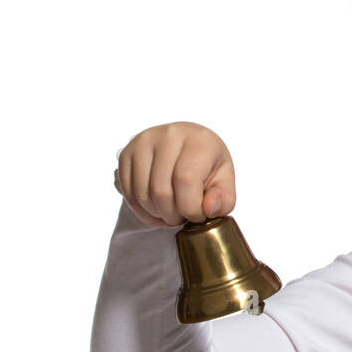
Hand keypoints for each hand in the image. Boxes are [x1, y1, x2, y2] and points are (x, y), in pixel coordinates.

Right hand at [113, 121, 236, 227]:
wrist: (186, 146)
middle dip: (173, 215)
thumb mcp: (225, 181)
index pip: (186, 179)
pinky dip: (142, 211)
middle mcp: (168, 135)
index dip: (191, 207)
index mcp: (198, 139)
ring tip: (171, 213)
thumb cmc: (207, 164)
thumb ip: (223, 199)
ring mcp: (143, 143)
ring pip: (142, 195)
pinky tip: (156, 209)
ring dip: (157, 214)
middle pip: (161, 190)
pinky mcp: (126, 154)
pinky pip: (128, 193)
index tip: (198, 215)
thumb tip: (208, 209)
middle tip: (183, 216)